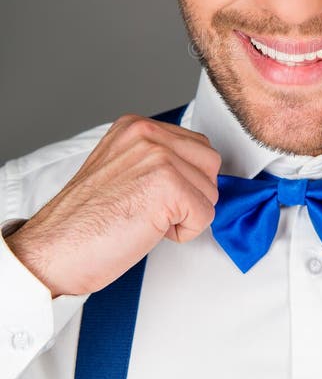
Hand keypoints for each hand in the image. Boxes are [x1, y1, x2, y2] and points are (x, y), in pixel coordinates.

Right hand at [5, 115, 220, 298]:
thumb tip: (196, 171)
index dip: (182, 180)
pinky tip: (149, 231)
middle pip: (209, 163)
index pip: (194, 146)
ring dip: (186, 214)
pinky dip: (184, 233)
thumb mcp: (122, 170)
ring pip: (210, 190)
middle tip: (152, 211)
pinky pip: (205, 215)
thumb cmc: (84, 223)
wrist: (53, 251)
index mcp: (135, 127)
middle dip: (191, 194)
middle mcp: (147, 134)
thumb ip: (156, 159)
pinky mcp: (167, 185)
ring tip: (146, 219)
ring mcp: (158, 157)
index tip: (150, 196)